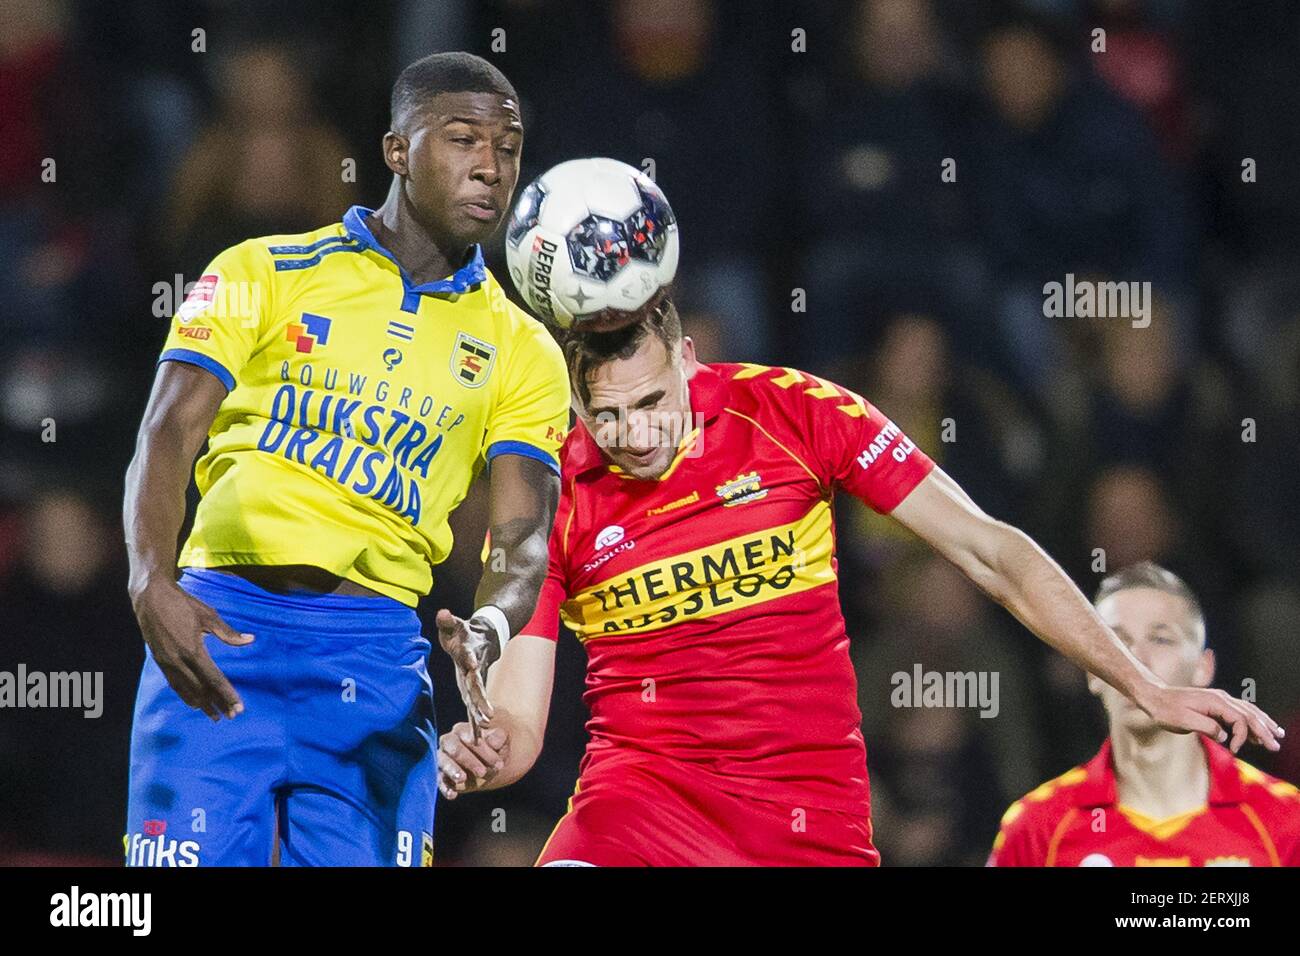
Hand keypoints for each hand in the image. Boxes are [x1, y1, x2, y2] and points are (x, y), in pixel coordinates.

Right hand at [131, 578, 252, 720]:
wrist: (150, 597)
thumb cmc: (183, 603)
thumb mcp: (209, 615)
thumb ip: (228, 633)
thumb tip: (250, 640)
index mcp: (193, 650)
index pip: (214, 679)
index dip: (227, 695)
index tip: (238, 707)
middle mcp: (179, 661)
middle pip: (202, 689)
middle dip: (217, 704)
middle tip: (232, 715)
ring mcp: (167, 662)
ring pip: (186, 690)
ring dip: (201, 704)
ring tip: (214, 715)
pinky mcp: (160, 661)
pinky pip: (174, 683)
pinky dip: (185, 695)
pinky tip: (193, 702)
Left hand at [435, 609, 497, 736]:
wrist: (484, 639)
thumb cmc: (463, 633)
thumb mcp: (454, 626)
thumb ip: (447, 620)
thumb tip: (442, 612)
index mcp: (470, 655)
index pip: (470, 659)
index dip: (471, 661)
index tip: (473, 665)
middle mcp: (475, 670)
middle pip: (478, 686)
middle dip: (482, 699)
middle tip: (488, 714)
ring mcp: (476, 681)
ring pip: (479, 698)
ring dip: (481, 712)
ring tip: (485, 726)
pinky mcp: (474, 689)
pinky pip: (475, 705)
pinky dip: (476, 719)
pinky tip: (478, 736)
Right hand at [437, 721, 509, 798]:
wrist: (489, 766)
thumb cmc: (493, 749)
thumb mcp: (499, 741)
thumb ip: (497, 738)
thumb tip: (494, 740)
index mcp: (463, 730)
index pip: (469, 736)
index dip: (482, 749)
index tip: (496, 762)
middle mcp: (449, 742)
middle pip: (455, 749)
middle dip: (469, 761)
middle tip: (482, 772)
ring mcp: (443, 759)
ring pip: (443, 762)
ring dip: (453, 771)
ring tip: (462, 778)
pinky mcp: (441, 775)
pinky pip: (440, 781)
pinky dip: (445, 788)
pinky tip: (453, 794)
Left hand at [1134, 683, 1284, 752]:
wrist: (1153, 696)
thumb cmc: (1166, 709)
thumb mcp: (1184, 720)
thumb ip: (1207, 727)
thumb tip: (1224, 736)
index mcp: (1215, 701)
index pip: (1239, 719)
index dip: (1242, 736)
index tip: (1234, 750)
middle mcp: (1220, 698)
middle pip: (1249, 714)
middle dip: (1264, 730)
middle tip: (1276, 745)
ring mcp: (1219, 699)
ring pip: (1247, 710)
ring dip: (1262, 723)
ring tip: (1276, 734)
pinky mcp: (1214, 703)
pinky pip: (1238, 711)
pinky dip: (1250, 720)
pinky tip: (1255, 730)